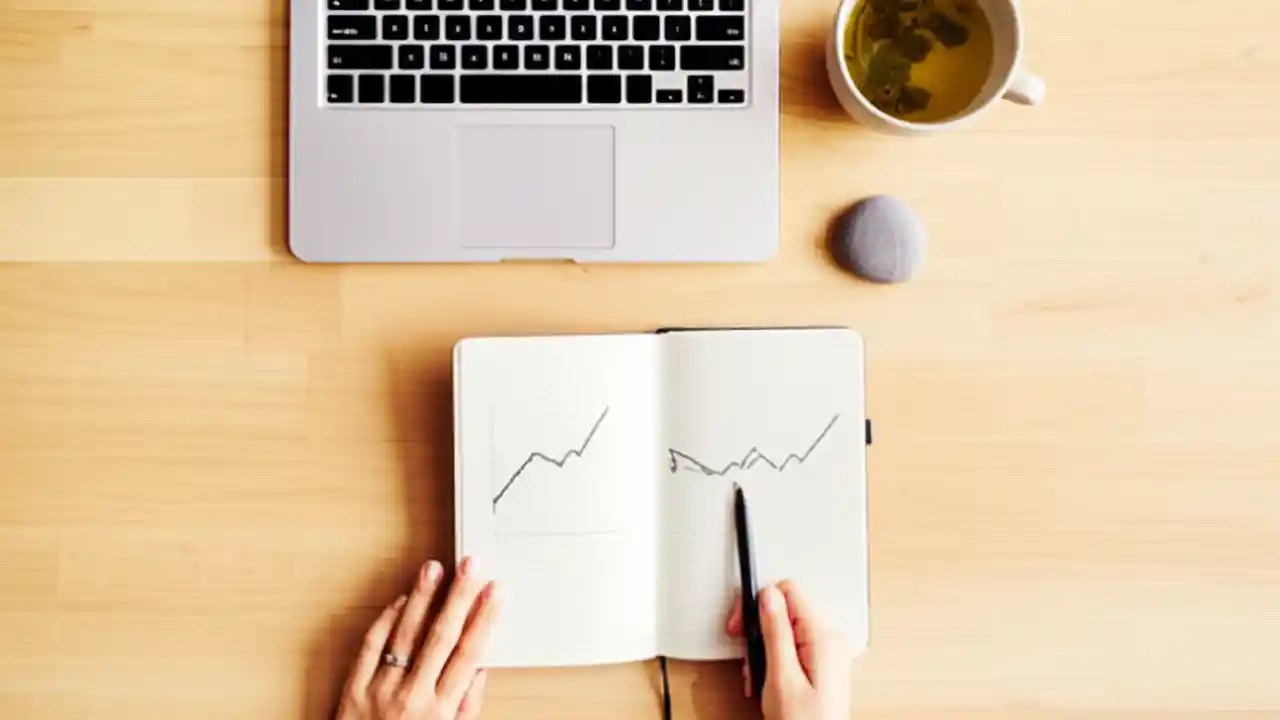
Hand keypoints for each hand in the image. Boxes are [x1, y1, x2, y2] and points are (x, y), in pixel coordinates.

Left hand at [338, 557, 502, 719]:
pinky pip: (370, 648)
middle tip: (471, 566)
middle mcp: (413, 698)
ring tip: (433, 569)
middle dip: (460, 596)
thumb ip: (467, 705)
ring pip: (405, 634)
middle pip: (442, 636)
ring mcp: (380, 692)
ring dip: (422, 598)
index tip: (496, 592)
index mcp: (442, 711)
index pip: (470, 653)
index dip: (485, 617)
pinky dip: (385, 622)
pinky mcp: (352, 691)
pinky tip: (400, 601)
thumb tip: (480, 666)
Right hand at [727, 581, 851, 719]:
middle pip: (785, 610)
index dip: (759, 602)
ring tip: (758, 676)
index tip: (741, 624)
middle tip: (746, 653)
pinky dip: (775, 659)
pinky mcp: (822, 664)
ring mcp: (828, 652)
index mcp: (824, 637)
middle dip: (759, 630)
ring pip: (786, 630)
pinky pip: (793, 647)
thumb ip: (775, 632)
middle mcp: (831, 640)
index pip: (789, 591)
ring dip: (764, 649)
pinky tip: (767, 679)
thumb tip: (768, 595)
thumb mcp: (781, 677)